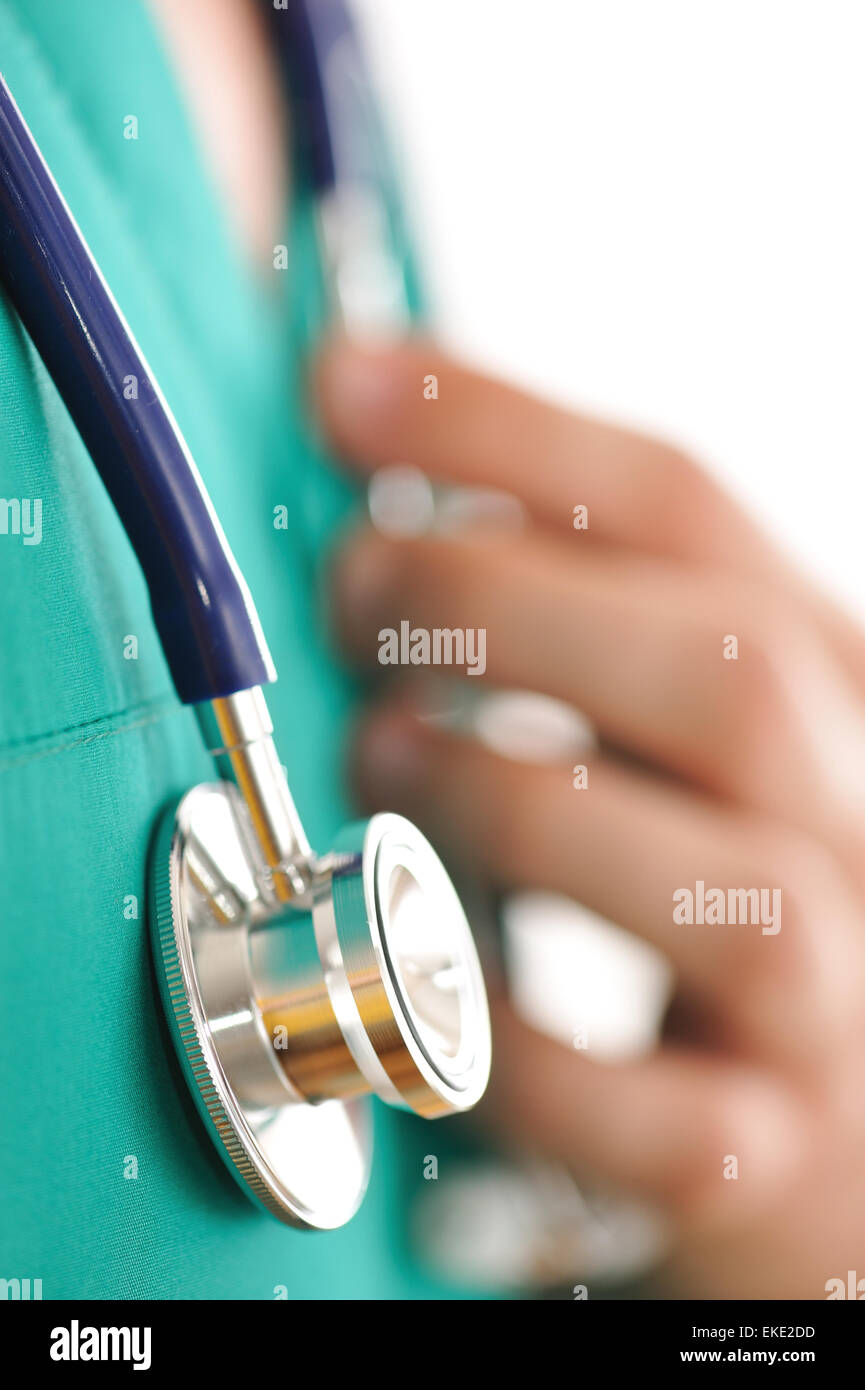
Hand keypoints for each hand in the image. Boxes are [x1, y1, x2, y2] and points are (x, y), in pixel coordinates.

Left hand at [314, 336, 864, 1298]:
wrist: (827, 1125)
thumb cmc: (717, 890)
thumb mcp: (678, 726)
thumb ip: (570, 612)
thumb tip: (381, 488)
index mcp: (836, 686)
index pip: (688, 511)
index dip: (505, 432)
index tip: (343, 385)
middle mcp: (862, 825)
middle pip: (727, 671)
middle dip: (500, 603)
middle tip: (353, 590)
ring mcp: (833, 1002)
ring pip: (712, 884)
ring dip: (504, 797)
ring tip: (382, 759)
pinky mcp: (759, 1154)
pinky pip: (637, 1107)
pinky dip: (502, 1032)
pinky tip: (424, 968)